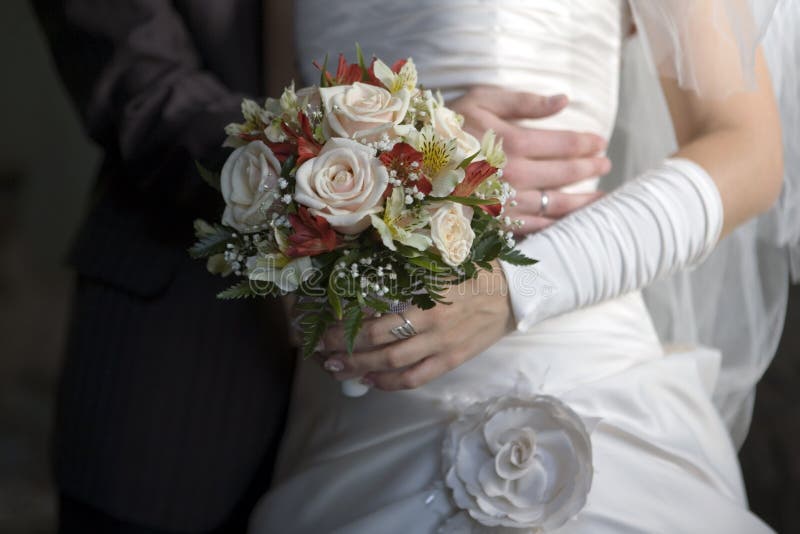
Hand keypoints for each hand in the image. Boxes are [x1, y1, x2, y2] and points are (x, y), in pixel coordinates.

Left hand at [318, 263, 512, 390]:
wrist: (514, 293)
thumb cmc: (474, 270)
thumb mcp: (442, 258)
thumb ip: (409, 264)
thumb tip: (368, 263)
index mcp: (426, 296)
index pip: (376, 318)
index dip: (345, 327)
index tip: (323, 326)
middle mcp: (431, 324)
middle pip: (377, 344)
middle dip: (344, 350)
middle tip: (320, 352)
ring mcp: (442, 346)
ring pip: (392, 366)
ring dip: (360, 369)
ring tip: (337, 369)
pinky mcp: (452, 361)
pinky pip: (415, 379)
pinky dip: (389, 384)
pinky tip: (370, 381)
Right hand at [448, 86, 608, 231]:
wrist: (411, 165)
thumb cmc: (448, 127)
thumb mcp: (482, 101)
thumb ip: (525, 102)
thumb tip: (564, 101)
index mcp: (513, 143)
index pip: (564, 144)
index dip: (586, 143)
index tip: (600, 142)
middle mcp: (514, 176)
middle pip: (564, 175)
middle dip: (589, 169)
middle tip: (604, 164)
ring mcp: (506, 203)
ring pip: (556, 206)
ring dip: (583, 202)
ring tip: (601, 198)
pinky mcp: (497, 223)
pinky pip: (535, 229)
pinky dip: (558, 226)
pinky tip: (572, 222)